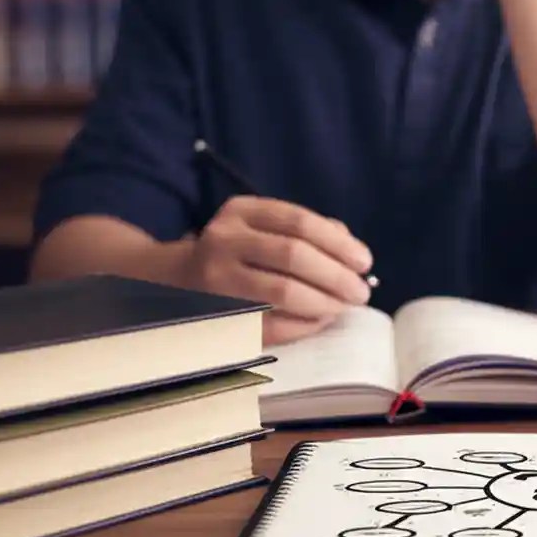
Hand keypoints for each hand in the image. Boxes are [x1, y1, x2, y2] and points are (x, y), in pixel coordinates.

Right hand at [183, 196, 373, 344]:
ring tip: (344, 307)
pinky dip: (303, 325)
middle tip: (360, 291)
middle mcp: (223, 240)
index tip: (364, 262)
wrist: (172, 278)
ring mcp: (216, 279)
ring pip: (282, 292)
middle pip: (293, 255)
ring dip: (324, 303)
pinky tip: (320, 321)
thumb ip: (307, 232)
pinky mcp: (217, 315)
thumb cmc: (235, 251)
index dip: (338, 243)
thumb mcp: (262, 226)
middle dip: (336, 276)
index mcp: (240, 211)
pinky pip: (271, 324)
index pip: (299, 222)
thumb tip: (352, 253)